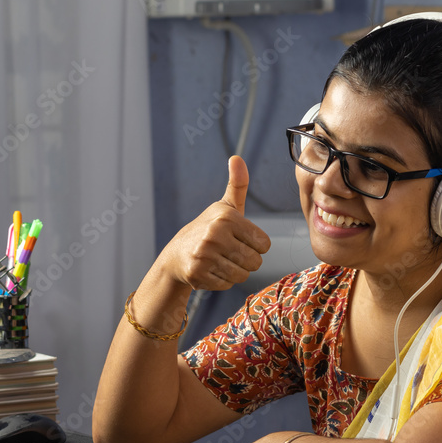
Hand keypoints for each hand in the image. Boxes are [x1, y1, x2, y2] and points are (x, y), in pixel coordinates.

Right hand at [160, 156, 270, 291]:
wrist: (176, 255)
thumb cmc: (208, 229)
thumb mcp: (225, 207)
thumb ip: (237, 184)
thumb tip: (237, 157)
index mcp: (227, 218)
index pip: (264, 244)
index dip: (255, 245)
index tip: (240, 240)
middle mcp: (215, 235)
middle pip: (255, 262)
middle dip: (246, 260)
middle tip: (229, 253)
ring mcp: (204, 255)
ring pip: (242, 275)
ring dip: (235, 272)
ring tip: (220, 261)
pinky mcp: (198, 274)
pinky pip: (227, 284)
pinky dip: (222, 281)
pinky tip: (211, 270)